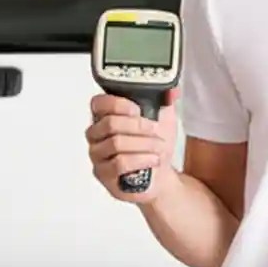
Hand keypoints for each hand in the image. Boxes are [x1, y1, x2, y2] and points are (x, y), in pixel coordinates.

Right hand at [86, 88, 180, 203]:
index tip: (137, 110)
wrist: (160, 175)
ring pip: (116, 143)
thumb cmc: (155, 145)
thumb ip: (164, 102)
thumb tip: (171, 91)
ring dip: (143, 144)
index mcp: (106, 115)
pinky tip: (153, 159)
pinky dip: (141, 160)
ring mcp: (97, 155)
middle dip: (138, 126)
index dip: (118, 104)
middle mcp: (96, 134)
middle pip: (109, 123)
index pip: (99, 103)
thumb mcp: (163, 119)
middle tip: (155, 130)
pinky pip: (119, 164)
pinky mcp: (103, 174)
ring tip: (159, 147)